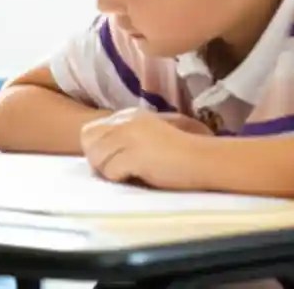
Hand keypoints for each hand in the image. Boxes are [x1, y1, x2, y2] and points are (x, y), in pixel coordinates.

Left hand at [80, 108, 208, 189]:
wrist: (205, 159)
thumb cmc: (181, 153)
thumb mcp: (150, 136)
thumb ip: (126, 139)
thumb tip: (98, 157)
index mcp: (128, 116)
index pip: (89, 131)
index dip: (96, 150)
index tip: (111, 161)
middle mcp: (125, 121)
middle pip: (89, 143)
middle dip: (97, 160)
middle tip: (117, 171)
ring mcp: (129, 136)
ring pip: (97, 158)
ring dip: (109, 171)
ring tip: (130, 174)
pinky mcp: (135, 154)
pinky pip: (111, 171)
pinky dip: (120, 178)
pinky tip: (139, 176)